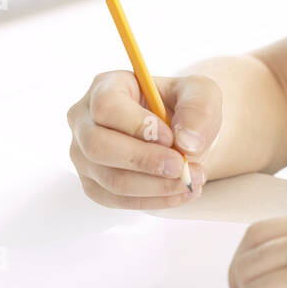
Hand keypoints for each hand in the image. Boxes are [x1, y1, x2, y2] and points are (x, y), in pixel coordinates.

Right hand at [66, 71, 221, 208]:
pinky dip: (154, 200)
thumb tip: (186, 143)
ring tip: (191, 180)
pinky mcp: (95, 185)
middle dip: (143, 161)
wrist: (182, 135)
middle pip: (97, 146)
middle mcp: (85, 121)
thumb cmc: (185, 107)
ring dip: (156, 186)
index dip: (137, 125)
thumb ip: (198, 109)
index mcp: (105, 86)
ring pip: (111, 180)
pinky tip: (182, 192)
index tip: (170, 137)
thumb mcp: (201, 93)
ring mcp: (84, 156)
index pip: (106, 105)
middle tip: (181, 167)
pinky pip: (119, 201)